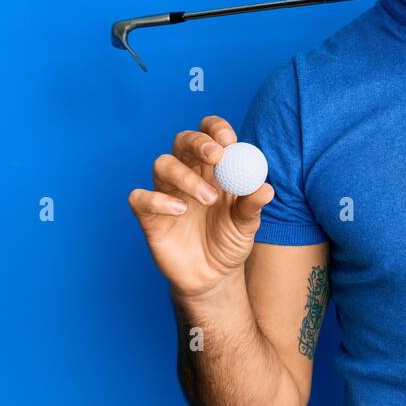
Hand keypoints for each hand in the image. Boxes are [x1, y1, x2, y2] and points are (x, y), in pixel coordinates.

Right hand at [127, 115, 275, 297]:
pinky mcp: (148, 215)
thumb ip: (252, 206)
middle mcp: (187, 174)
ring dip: (186, 176)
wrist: (212, 276)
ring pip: (163, 164)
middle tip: (216, 156)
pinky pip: (140, 197)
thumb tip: (266, 189)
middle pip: (183, 141)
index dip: (216, 129)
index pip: (210, 135)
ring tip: (209, 199)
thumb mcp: (247, 225)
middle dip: (198, 142)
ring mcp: (166, 192)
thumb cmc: (230, 241)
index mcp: (213, 168)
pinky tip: (180, 211)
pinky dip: (157, 200)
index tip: (229, 139)